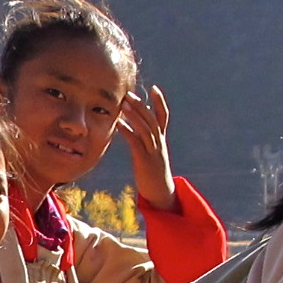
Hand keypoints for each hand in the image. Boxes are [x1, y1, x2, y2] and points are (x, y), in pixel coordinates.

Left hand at [115, 86, 176, 211]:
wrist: (160, 193)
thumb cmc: (153, 174)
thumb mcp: (152, 155)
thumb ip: (145, 142)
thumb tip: (134, 130)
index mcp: (161, 141)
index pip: (163, 117)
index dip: (160, 103)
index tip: (155, 88)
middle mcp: (159, 143)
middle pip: (151, 120)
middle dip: (141, 106)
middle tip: (129, 94)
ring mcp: (153, 152)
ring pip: (145, 129)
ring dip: (134, 115)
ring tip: (124, 104)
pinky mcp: (145, 161)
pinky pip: (136, 143)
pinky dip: (128, 131)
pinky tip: (119, 123)